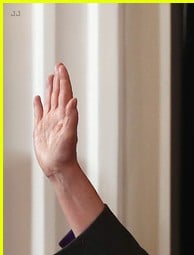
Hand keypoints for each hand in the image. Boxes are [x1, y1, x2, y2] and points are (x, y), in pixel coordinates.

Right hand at [32, 63, 103, 233]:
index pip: (64, 93)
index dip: (63, 80)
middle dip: (58, 79)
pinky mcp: (41, 129)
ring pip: (50, 100)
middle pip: (58, 93)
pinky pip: (39, 113)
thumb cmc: (65, 155)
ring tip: (50, 76)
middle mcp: (58, 117)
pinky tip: (38, 98)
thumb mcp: (69, 135)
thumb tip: (74, 101)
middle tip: (58, 66)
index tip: (61, 67)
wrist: (59, 168)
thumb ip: (72, 118)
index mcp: (65, 116)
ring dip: (50, 88)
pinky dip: (38, 104)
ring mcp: (50, 122)